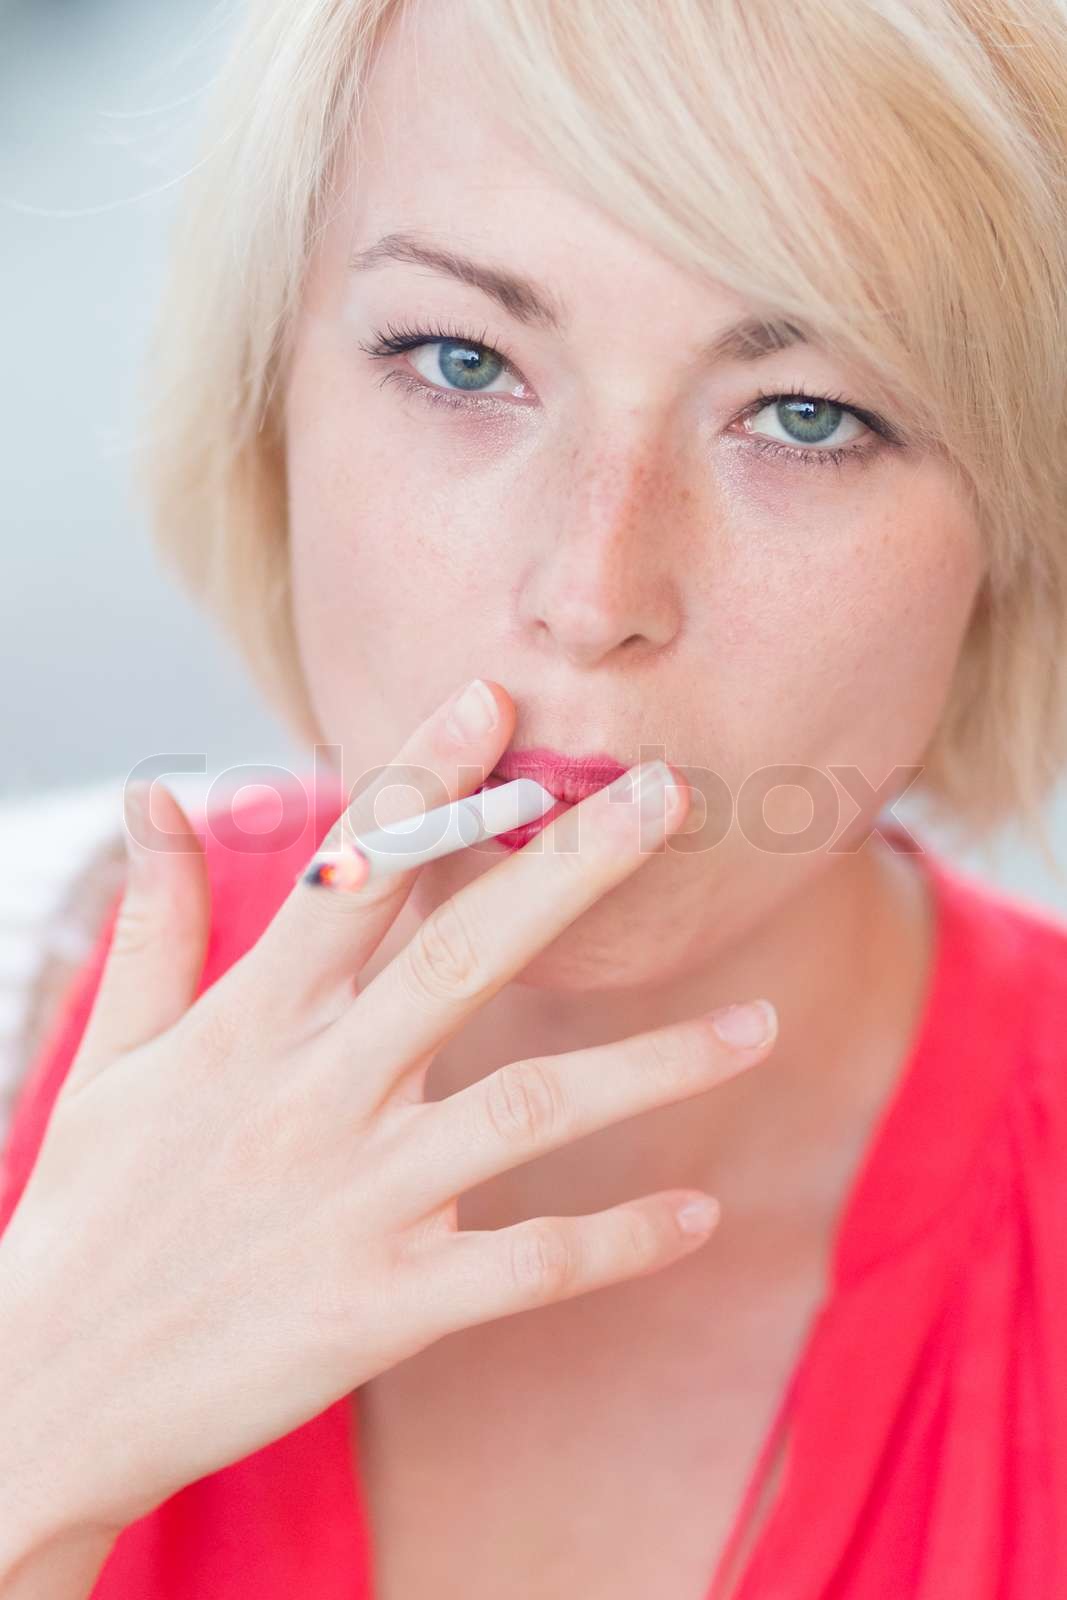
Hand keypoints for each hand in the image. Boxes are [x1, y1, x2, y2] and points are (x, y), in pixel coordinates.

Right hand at [0, 679, 776, 1548]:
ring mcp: (354, 1202)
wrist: (46, 1397)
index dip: (423, 779)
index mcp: (248, 1023)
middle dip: (569, 867)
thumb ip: (155, 922)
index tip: (496, 699)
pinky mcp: (382, 1306)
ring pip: (529, 1110)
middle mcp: (311, 1095)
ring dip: (652, 1064)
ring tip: (759, 1025)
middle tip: (667, 794)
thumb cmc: (84, 1212)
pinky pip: (526, 1265)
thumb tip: (154, 795)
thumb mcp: (109, 1057)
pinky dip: (617, 1240)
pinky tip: (699, 1212)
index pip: (350, 872)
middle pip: (462, 956)